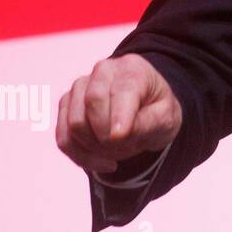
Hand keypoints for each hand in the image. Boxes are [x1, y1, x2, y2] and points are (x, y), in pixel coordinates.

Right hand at [56, 54, 182, 174]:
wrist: (146, 110)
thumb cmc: (158, 111)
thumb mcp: (167, 117)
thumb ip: (148, 122)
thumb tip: (118, 134)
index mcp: (133, 69)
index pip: (121, 91)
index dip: (118, 115)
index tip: (119, 136)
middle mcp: (103, 71)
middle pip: (93, 102)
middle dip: (108, 134)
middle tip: (128, 148)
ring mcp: (80, 86)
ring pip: (75, 122)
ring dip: (95, 147)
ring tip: (119, 151)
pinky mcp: (66, 105)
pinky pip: (64, 137)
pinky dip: (80, 155)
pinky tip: (102, 162)